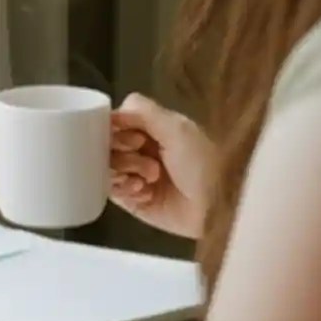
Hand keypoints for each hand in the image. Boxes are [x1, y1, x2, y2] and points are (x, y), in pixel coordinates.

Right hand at [110, 93, 214, 238]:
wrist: (215, 208)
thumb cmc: (202, 164)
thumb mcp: (177, 129)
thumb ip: (142, 112)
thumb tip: (111, 112)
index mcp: (152, 127)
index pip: (115, 120)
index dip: (116, 129)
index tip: (136, 139)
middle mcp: (139, 148)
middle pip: (106, 143)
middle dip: (123, 153)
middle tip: (149, 163)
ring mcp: (133, 174)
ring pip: (105, 165)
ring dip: (126, 171)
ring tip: (149, 180)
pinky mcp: (129, 198)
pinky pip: (110, 189)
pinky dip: (124, 188)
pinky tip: (143, 191)